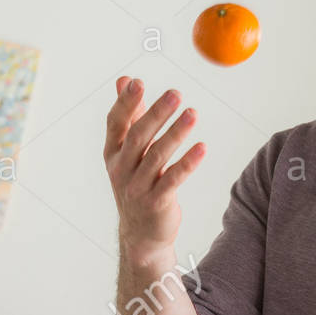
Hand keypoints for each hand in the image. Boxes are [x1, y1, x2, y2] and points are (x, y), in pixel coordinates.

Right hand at [104, 77, 205, 262]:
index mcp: (113, 154)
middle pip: (138, 137)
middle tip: (175, 94)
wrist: (140, 235)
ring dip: (176, 133)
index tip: (137, 83)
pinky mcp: (157, 203)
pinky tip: (202, 147)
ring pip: (157, 156)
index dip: (125, 103)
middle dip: (156, 114)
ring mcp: (138, 187)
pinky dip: (188, 163)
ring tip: (192, 113)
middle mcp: (122, 170)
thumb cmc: (136, 185)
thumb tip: (125, 80)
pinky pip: (173, 179)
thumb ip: (129, 116)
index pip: (116, 124)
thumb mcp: (127, 152)